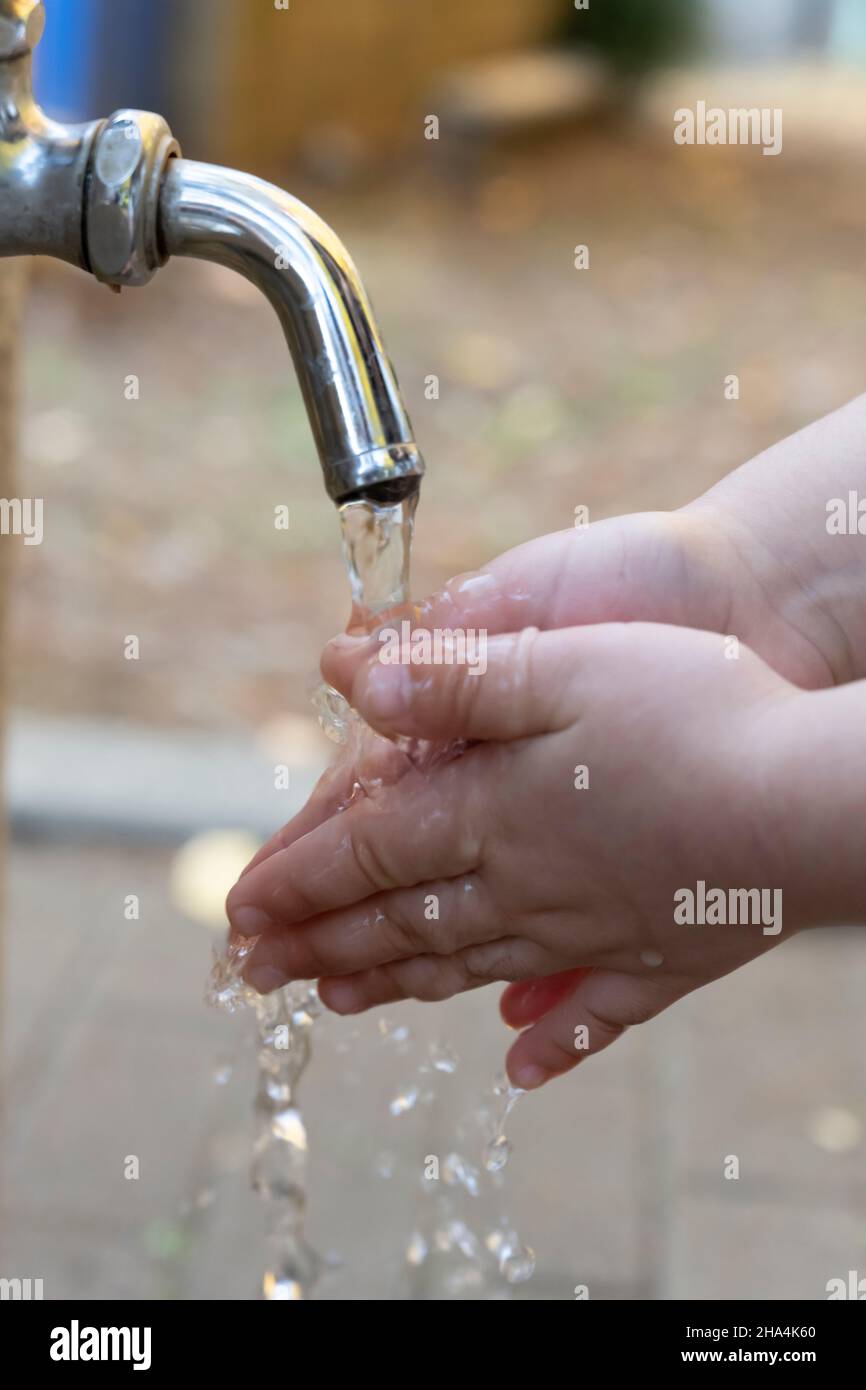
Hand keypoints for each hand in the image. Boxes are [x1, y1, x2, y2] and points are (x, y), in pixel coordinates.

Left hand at [226, 620, 808, 1088]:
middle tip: (257, 974)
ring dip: (394, 984)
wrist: (814, 799)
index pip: (366, 852)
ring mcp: (594, 930)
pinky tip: (519, 1065)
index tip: (236, 910)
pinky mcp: (661, 956)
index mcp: (493, 810)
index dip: (295, 878)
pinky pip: (591, 1012)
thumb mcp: (560, 664)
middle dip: (320, 946)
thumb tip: (344, 677)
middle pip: (401, 921)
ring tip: (337, 1006)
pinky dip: (550, 1038)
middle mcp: (528, 884)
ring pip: (469, 965)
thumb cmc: (695, 712)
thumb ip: (449, 677)